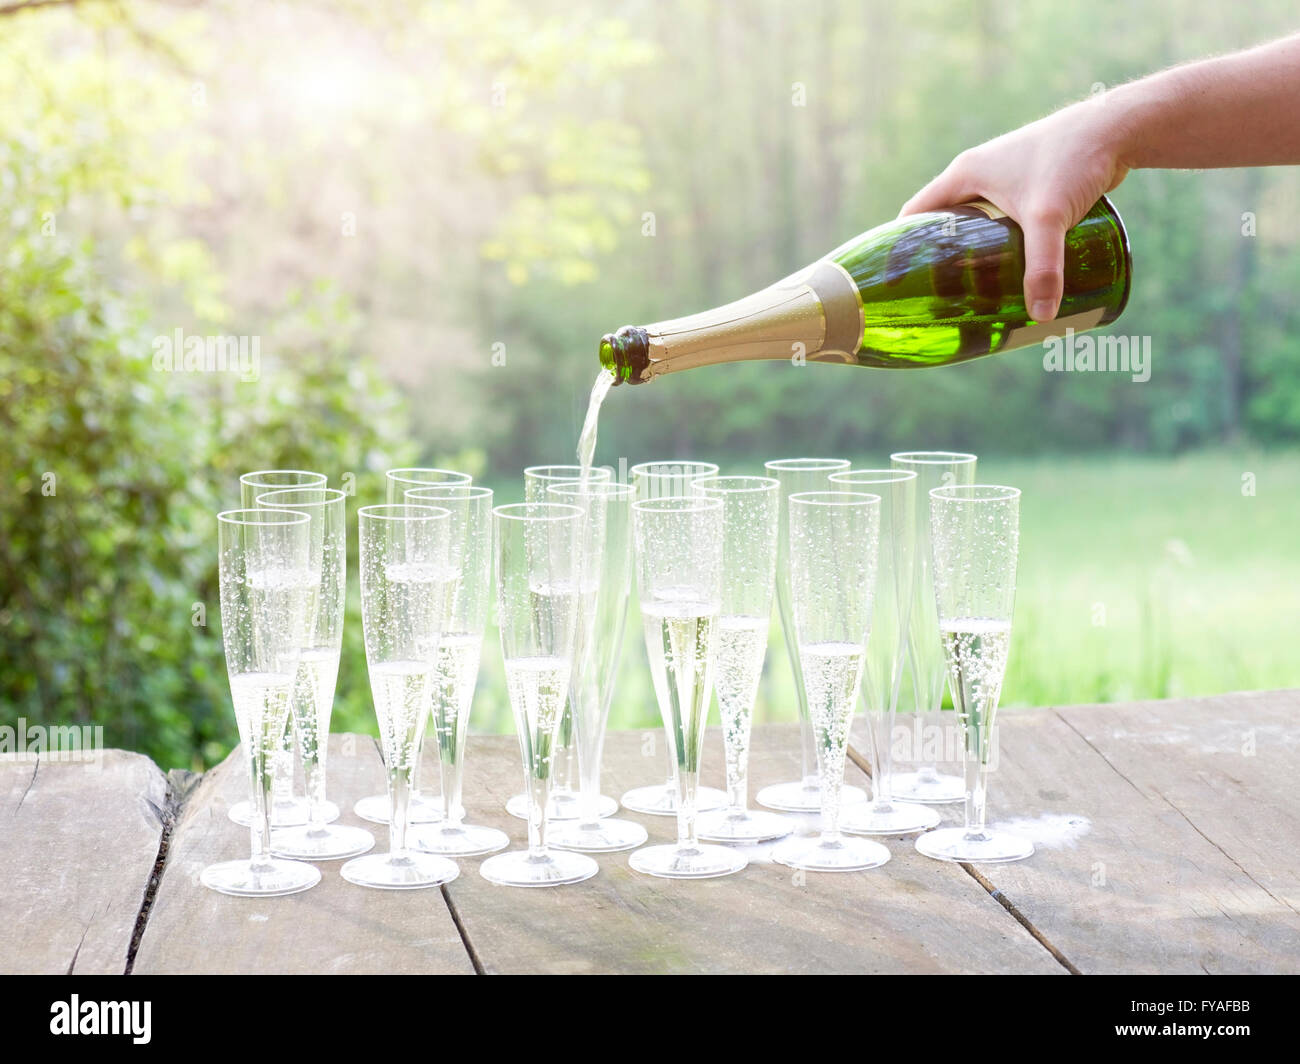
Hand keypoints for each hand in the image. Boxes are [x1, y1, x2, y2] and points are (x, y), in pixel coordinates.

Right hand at [898, 98, 1131, 321]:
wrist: (1117, 128)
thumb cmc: (1072, 161)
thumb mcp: (1049, 218)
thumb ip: (1043, 267)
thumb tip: (1040, 315)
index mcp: (964, 174)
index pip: (916, 213)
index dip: (902, 246)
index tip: (901, 281)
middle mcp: (979, 173)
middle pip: (945, 222)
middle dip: (941, 258)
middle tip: (942, 296)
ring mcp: (1005, 177)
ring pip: (976, 222)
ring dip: (973, 252)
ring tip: (975, 290)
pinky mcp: (1030, 184)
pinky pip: (1002, 219)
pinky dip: (999, 243)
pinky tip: (1009, 267)